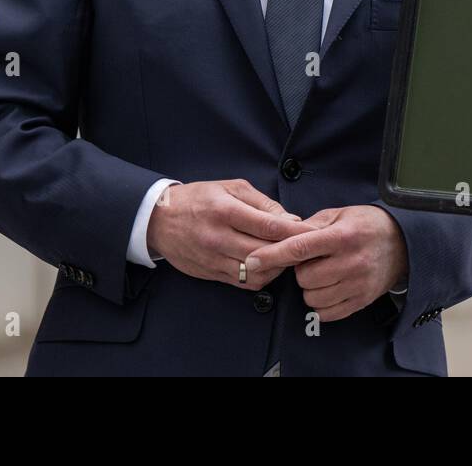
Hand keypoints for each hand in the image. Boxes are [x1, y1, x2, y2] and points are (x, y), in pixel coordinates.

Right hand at [147, 179, 318, 290]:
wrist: (159, 220)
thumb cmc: (198, 198)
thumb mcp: (230, 187)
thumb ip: (262, 203)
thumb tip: (290, 219)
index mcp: (225, 211)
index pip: (269, 227)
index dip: (295, 232)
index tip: (312, 232)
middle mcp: (218, 238)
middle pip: (266, 252)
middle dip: (291, 251)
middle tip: (308, 247)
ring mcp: (213, 259)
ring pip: (257, 272)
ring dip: (278, 267)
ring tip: (289, 257)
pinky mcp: (210, 274)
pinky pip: (244, 282)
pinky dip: (262, 277)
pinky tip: (270, 266)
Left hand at [243, 205, 407, 321]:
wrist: (403, 243)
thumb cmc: (368, 226)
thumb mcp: (340, 215)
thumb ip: (311, 226)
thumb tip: (282, 236)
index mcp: (343, 236)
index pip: (300, 247)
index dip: (272, 255)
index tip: (252, 261)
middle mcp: (350, 262)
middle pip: (304, 277)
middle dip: (301, 269)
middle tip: (315, 259)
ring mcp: (357, 284)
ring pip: (312, 297)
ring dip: (311, 287)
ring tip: (324, 272)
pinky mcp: (360, 301)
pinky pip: (326, 312)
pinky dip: (321, 303)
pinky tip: (330, 287)